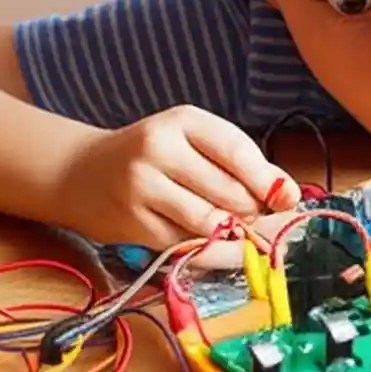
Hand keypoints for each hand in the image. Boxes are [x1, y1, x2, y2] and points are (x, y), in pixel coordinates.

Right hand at [59, 104, 300, 261]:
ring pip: (211, 223)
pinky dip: (207, 249)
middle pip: (230, 192)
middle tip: (248, 213)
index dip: (268, 181)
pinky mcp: (133, 224)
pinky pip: (188, 246)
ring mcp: (142, 188)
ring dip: (231, 232)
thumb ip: (240, 164)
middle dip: (250, 210)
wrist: (81, 173)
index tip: (288, 199)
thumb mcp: (192, 143)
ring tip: (229, 225)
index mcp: (182, 121)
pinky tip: (203, 238)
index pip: (237, 152)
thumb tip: (288, 197)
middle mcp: (159, 150)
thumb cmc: (153, 157)